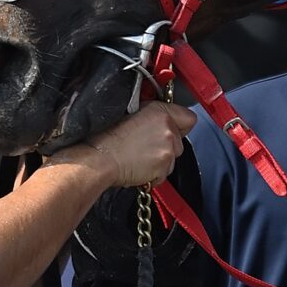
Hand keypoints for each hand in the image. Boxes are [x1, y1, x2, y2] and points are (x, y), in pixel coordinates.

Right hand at [53, 102, 193, 187]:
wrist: (98, 159)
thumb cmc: (105, 138)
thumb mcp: (130, 113)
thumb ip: (152, 114)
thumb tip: (158, 117)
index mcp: (160, 113)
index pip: (189, 117)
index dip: (180, 124)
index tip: (171, 127)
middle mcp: (168, 131)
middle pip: (180, 140)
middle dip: (167, 144)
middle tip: (146, 145)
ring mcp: (167, 151)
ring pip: (172, 158)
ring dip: (160, 159)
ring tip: (138, 157)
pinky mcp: (162, 168)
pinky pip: (164, 173)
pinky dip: (154, 173)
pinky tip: (138, 167)